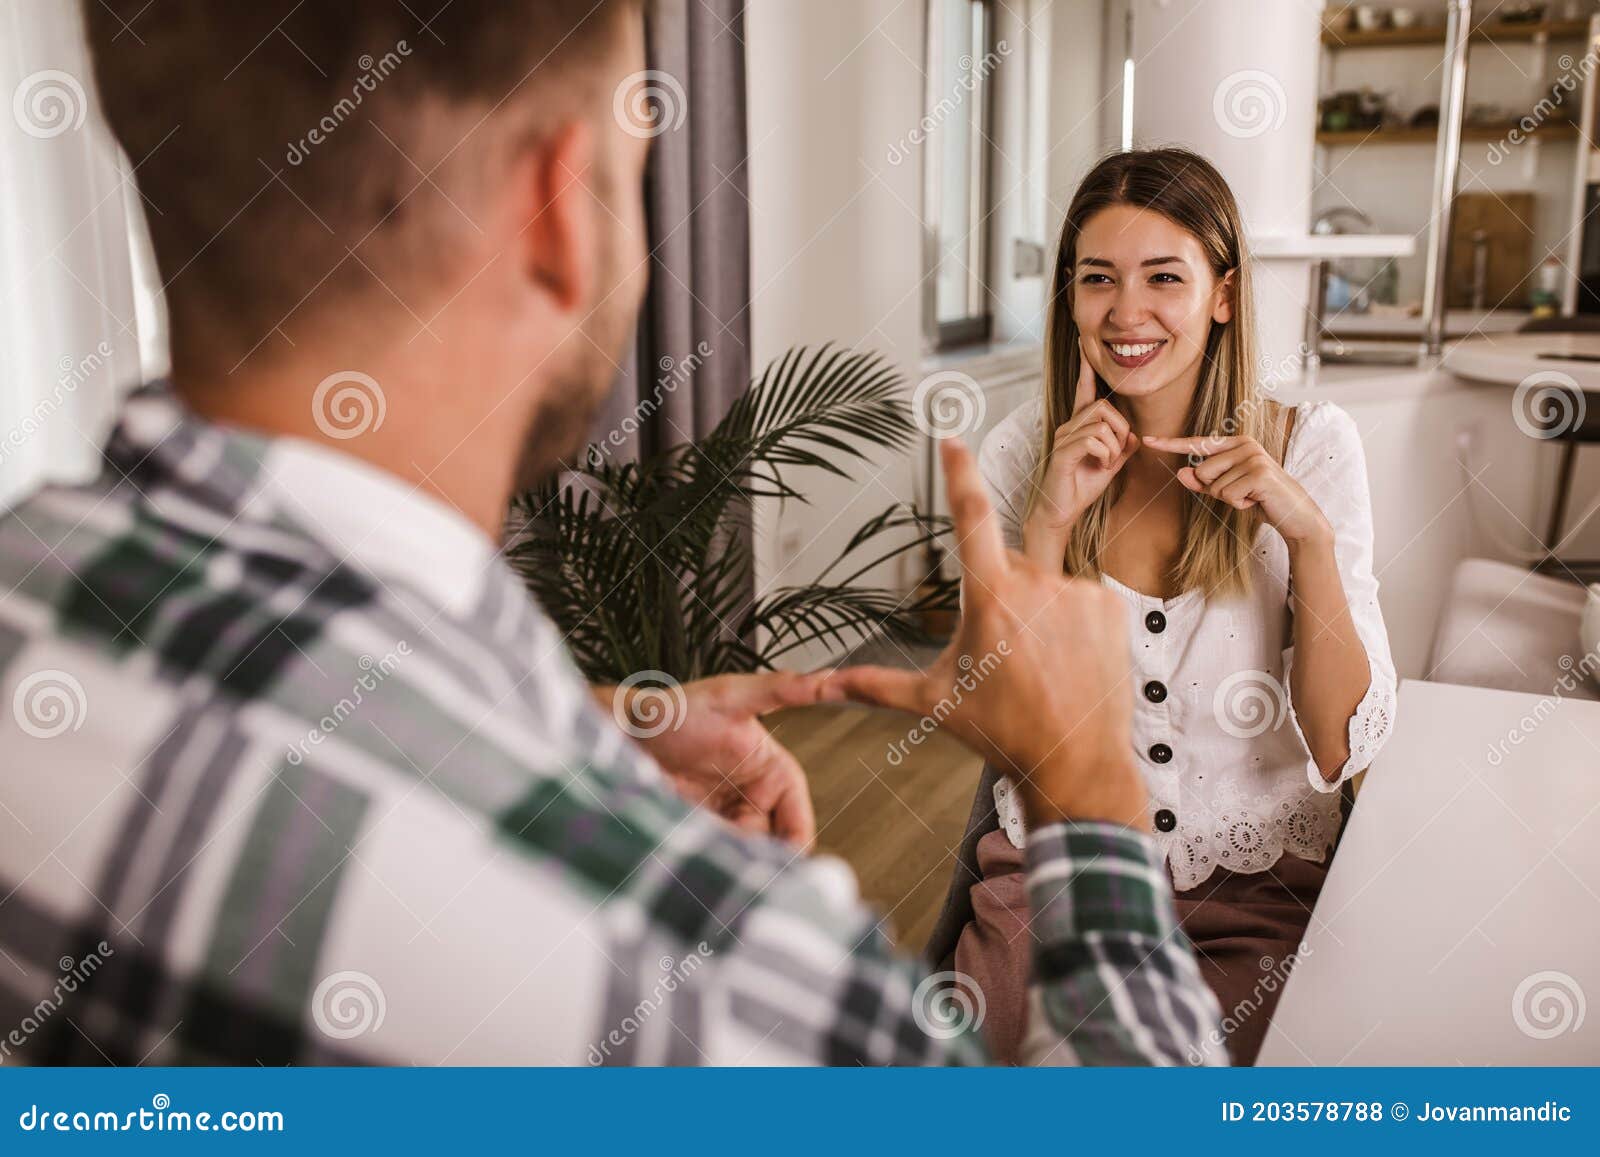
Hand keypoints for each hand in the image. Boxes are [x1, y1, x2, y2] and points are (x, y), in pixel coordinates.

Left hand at [603, 672, 832, 847]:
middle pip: (772, 845)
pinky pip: (715, 858)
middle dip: (764, 862)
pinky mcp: (699, 831)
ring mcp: (725, 817)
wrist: (620, 732)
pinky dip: (713, 865)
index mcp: (773, 771)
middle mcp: (753, 798)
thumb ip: (782, 688)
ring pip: (744, 856)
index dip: (797, 841)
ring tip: (717, 861)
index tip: (791, 864)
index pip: (797, 816)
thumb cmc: (676, 707)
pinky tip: (700, 864)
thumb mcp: (732, 695)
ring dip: (736, 865)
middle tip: (751, 876)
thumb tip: (831, 676)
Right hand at [826, 439, 1145, 830]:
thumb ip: (874, 684)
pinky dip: (1070, 621)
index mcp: (989, 598)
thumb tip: (824, 686)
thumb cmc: (1004, 732)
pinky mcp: (1109, 607)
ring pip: (1043, 583)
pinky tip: (1068, 660)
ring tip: (1039, 664)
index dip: (958, 473)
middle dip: (997, 594)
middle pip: (1004, 566)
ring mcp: (1077, 594)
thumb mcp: (934, 702)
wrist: (1074, 762)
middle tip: (1002, 653)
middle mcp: (1036, 586)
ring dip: (1036, 611)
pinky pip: (1078, 597)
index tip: (951, 440)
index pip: (970, 516)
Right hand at [1023, 339, 1137, 557]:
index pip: (1083, 391)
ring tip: (1105, 464)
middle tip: (1115, 454)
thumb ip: (1122, 448)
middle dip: (1120, 429)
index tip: (1083, 344)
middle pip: (1104, 406)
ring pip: (1102, 424)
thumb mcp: (1110, 465)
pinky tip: (1099, 467)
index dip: (1085, 368)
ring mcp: (1063, 437)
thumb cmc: (1081, 487)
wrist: (1059, 512)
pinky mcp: (1063, 451)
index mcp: (1078, 426)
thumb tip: (1134, 434)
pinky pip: (1094, 439)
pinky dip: (1105, 455)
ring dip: (1114, 447)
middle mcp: (1068, 426)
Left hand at [1141, 433, 1332, 546]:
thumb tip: (1181, 473)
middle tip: (1242, 493)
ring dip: (1230, 499)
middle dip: (1216, 490)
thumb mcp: (1228, 490)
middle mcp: (1244, 444)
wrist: (1295, 514)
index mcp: (1236, 444)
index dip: (1170, 443)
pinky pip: (1227, 494)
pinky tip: (1256, 500)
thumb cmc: (1260, 499)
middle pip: (1202, 471)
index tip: (1147, 439)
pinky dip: (1239, 504)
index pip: (1197, 443)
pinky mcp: (1259, 473)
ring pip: (1214, 485)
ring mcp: (1253, 457)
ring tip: (1251, 496)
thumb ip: (1203, 482)